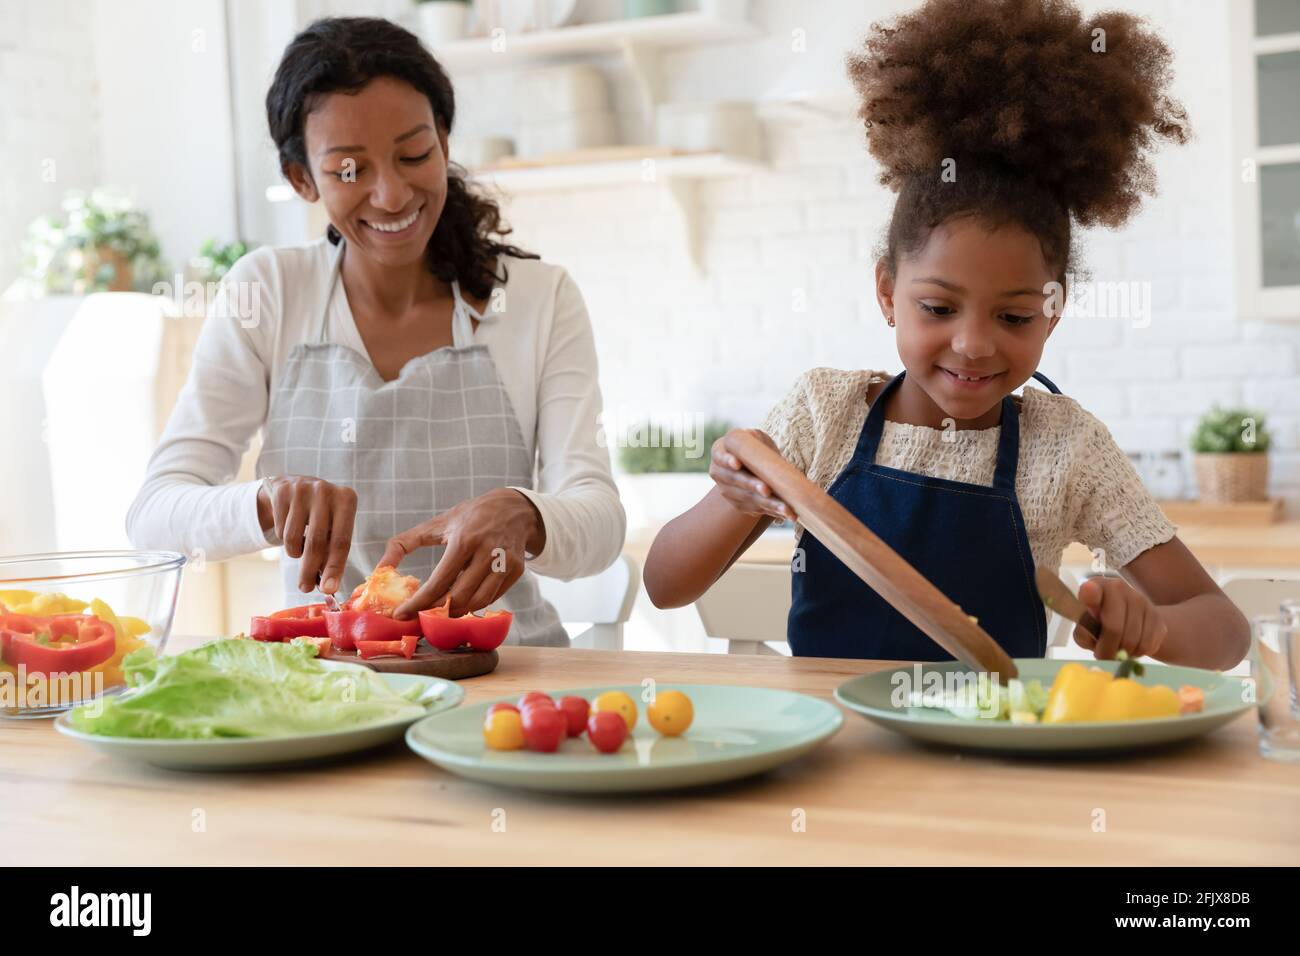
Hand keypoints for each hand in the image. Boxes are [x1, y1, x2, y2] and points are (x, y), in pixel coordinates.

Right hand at [257, 476, 356, 594]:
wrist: (294, 487)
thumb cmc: (320, 515)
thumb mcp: (333, 528)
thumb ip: (332, 553)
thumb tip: (327, 586)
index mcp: (347, 499)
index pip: (341, 541)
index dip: (335, 568)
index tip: (329, 589)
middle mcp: (326, 491)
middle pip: (316, 542)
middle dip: (309, 570)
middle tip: (305, 588)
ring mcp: (303, 489)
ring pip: (293, 538)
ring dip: (295, 552)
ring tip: (299, 548)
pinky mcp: (281, 491)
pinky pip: (280, 529)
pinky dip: (283, 538)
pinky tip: (289, 528)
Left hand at [378, 488, 544, 618]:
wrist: (513, 508)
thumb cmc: (469, 517)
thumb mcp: (436, 524)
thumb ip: (403, 544)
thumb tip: (380, 569)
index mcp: (464, 540)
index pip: (438, 582)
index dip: (418, 603)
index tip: (401, 614)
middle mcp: (487, 552)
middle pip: (459, 598)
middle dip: (437, 611)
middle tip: (422, 613)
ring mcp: (505, 563)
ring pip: (478, 602)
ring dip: (457, 610)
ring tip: (442, 607)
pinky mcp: (517, 571)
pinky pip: (492, 598)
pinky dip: (475, 603)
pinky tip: (463, 599)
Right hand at [709, 428, 795, 520]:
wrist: (755, 466)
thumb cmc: (755, 447)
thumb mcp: (755, 438)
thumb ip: (754, 439)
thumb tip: (757, 444)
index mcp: (719, 452)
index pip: (720, 456)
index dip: (727, 460)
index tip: (737, 464)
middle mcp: (719, 473)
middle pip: (734, 480)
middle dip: (752, 485)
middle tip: (766, 490)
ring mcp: (727, 491)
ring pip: (747, 498)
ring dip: (766, 503)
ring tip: (784, 507)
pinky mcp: (739, 504)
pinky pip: (755, 509)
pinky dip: (772, 511)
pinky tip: (786, 512)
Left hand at [1074, 576, 1167, 661]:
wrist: (1127, 618)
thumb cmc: (1097, 625)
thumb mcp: (1084, 629)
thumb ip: (1084, 633)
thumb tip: (1096, 638)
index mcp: (1096, 587)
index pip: (1092, 590)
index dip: (1090, 594)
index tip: (1088, 591)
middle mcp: (1118, 587)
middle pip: (1114, 628)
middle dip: (1107, 650)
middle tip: (1102, 657)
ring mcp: (1141, 600)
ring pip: (1133, 640)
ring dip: (1124, 654)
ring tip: (1117, 651)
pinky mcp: (1157, 616)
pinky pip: (1148, 645)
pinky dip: (1138, 653)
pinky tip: (1131, 648)